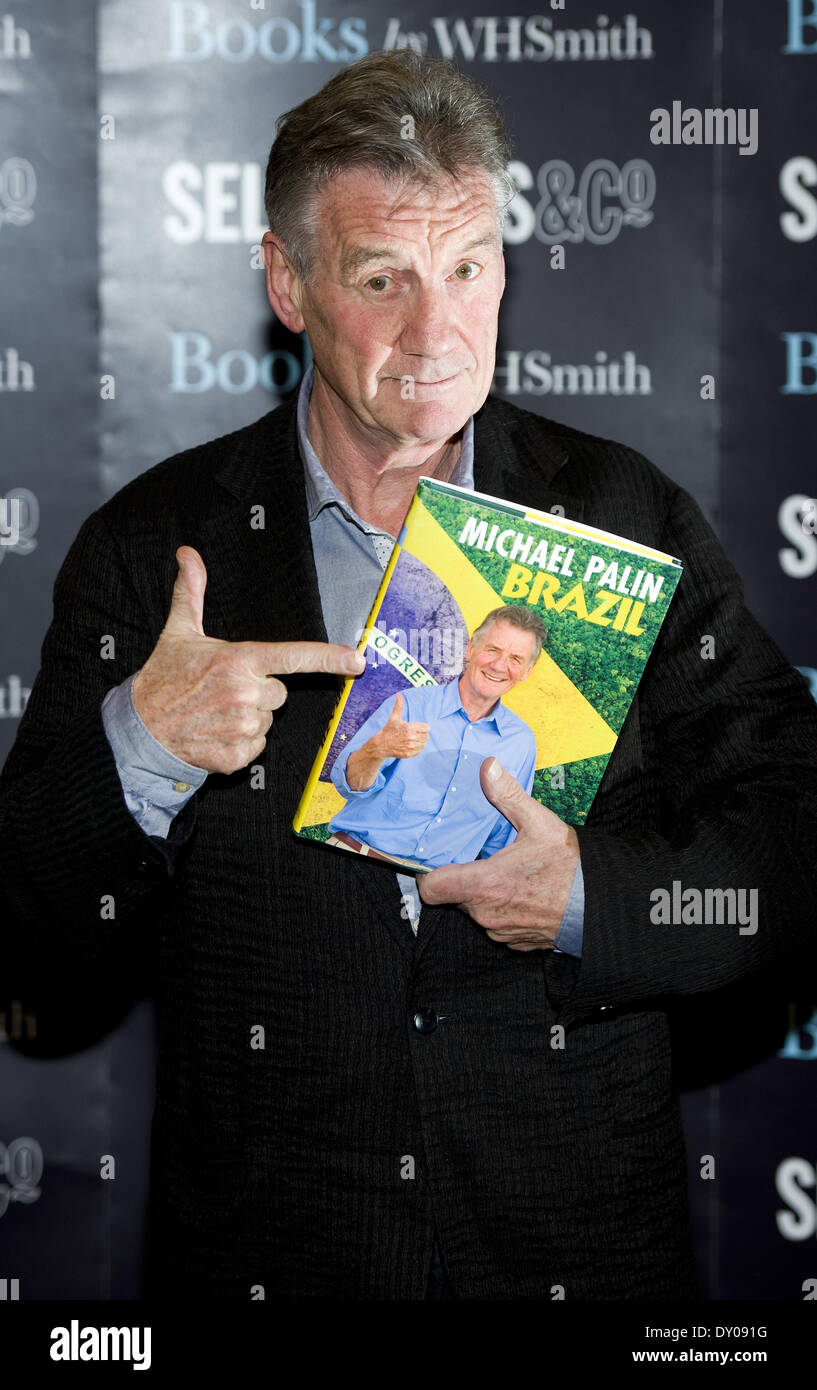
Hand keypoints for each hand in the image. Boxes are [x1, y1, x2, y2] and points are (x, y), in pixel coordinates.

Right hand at [132, 545, 364, 773]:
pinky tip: (216, 732)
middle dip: (259, 692)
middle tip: (224, 691)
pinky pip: (258, 746)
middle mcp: (245, 693)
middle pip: (279, 693)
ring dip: (250, 718)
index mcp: (238, 661)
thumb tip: (187, 554)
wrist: (140, 730)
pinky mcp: (238, 754)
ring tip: (217, 712)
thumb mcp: (178, 633)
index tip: (357, 660)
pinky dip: (241, 742)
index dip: (328, 657)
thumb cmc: (162, 679)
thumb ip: (191, 592)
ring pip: (269, 720)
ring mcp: (242, 726)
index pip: (293, 657)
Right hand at [373, 693, 429, 759]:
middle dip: (421, 734)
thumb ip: (399, 706)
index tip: (417, 728)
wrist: (381, 744)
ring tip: (412, 739)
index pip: (426, 728)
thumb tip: (398, 695)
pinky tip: (409, 745)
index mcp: (409, 728)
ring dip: (420, 742)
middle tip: (413, 734)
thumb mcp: (394, 717)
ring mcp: (410, 747)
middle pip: (426, 736)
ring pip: (424, 744)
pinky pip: (419, 751)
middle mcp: (411, 738)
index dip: (423, 727)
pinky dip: (416, 748)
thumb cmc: (389, 730)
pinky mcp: (409, 754)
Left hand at [418, 757, 579, 950]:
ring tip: (507, 874)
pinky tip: (522, 893)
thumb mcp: (541, 823)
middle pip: (454, 897)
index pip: (431, 888)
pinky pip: (495, 925)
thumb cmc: (572, 868)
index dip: (430, 874)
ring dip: (484, 895)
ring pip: (475, 911)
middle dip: (464, 878)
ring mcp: (500, 932)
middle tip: (483, 857)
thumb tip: (488, 767)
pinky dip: (502, 910)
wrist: (602, 906)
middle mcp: (487, 914)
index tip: (439, 860)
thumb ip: (508, 795)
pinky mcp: (514, 943)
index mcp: (486, 884)